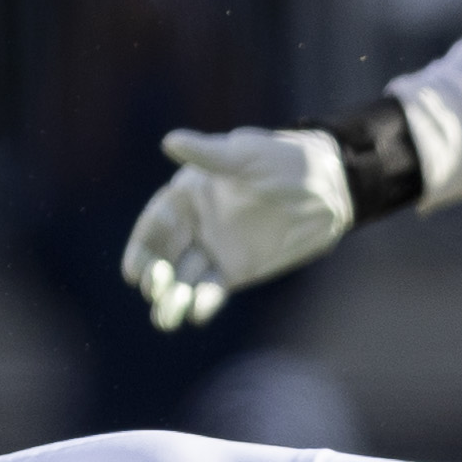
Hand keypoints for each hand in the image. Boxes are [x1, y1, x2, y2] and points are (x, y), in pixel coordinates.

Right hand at [117, 127, 354, 331]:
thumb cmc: (283, 161)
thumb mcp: (245, 155)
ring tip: (165, 319)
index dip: (142, 247)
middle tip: (151, 292)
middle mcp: (194, 225)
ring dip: (171, 298)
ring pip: (183, 278)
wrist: (327, 187)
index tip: (134, 272)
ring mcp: (214, 249)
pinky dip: (203, 303)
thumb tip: (171, 141)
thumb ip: (208, 155)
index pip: (156, 224)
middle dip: (154, 277)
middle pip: (163, 255)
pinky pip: (212, 289)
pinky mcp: (236, 270)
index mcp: (188, 196)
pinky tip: (197, 314)